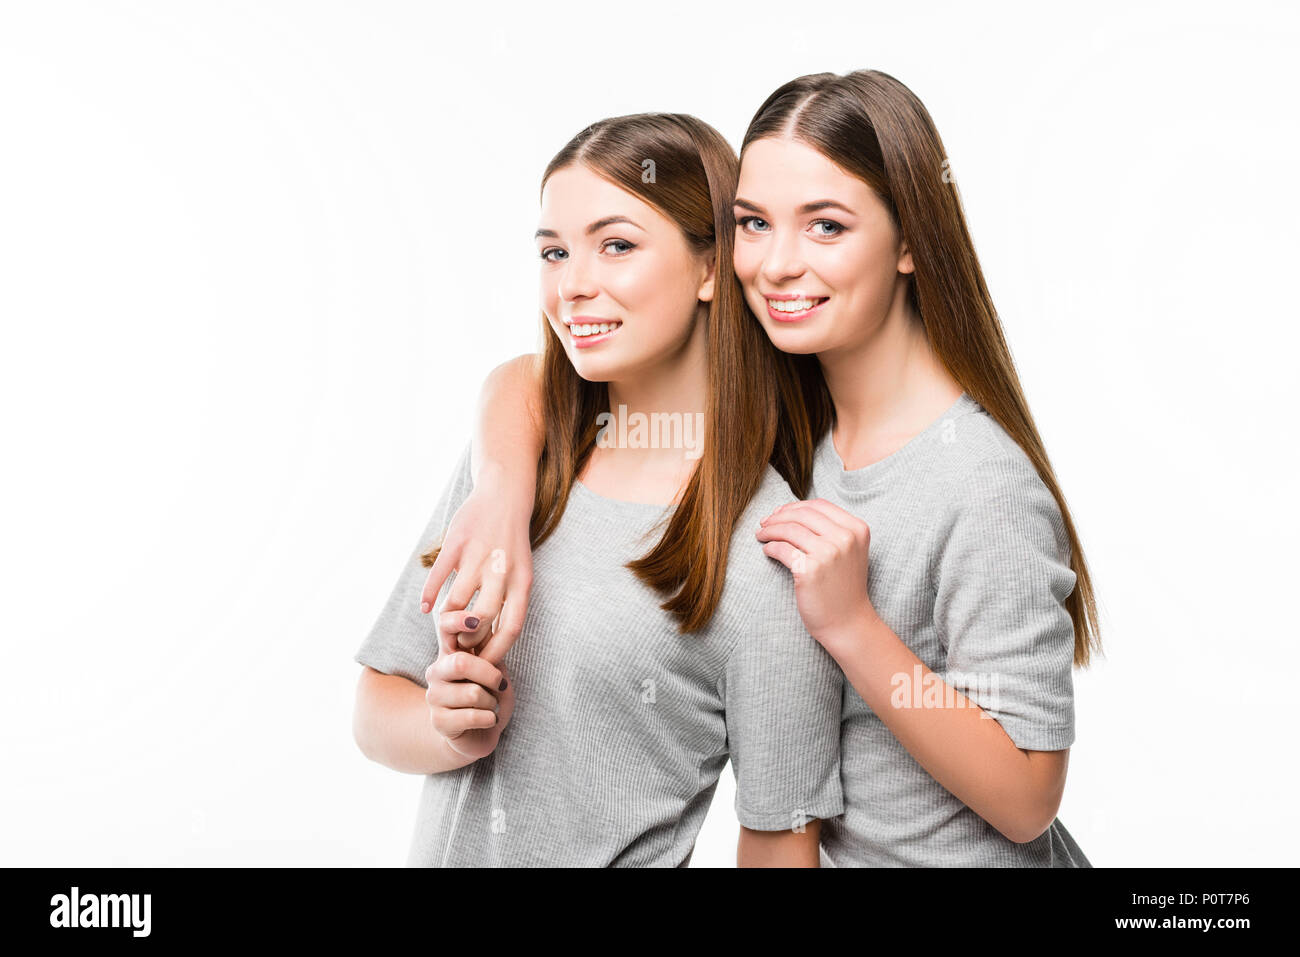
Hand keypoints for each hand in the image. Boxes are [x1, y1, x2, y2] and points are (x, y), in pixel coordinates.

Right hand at [418, 476, 533, 665]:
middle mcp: (502, 571)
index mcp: (522, 582)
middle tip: (459, 645)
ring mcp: (478, 556)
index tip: (483, 665)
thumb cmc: (512, 543)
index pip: (511, 628)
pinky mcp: (457, 543)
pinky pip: (438, 577)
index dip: (496, 651)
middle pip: (482, 618)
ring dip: (447, 619)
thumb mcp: (521, 573)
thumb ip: (508, 602)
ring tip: (443, 625)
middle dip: (468, 638)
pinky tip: (425, 608)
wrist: (505, 495)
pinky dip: (429, 596)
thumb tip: (493, 642)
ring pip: (457, 601)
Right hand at [424, 611, 515, 760]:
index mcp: (450, 652)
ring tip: (490, 705)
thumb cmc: (489, 696)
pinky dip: (490, 718)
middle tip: (500, 684)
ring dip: (492, 702)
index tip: (476, 620)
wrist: (479, 734)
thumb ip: (490, 649)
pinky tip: (488, 720)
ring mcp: (434, 697)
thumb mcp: (495, 668)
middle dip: (490, 675)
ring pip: (472, 693)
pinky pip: (473, 716)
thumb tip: (489, 624)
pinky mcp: (439, 722)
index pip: (445, 627)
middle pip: (461, 663)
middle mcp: (437, 671)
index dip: (458, 620)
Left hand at [754, 498, 879, 651]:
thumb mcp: (849, 551)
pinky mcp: (809, 570)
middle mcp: (845, 538)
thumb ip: (831, 529)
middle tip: (764, 522)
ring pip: (789, 529)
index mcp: (857, 529)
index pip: (820, 505)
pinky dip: (770, 548)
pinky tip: (767, 551)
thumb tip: (791, 511)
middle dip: (779, 516)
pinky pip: (782, 549)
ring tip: (761, 535)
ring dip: (770, 530)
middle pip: (802, 514)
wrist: (848, 622)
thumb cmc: (843, 587)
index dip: (795, 506)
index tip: (779, 512)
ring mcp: (828, 553)